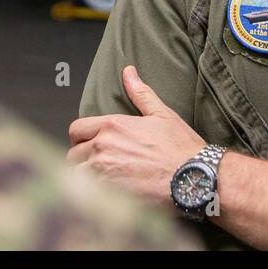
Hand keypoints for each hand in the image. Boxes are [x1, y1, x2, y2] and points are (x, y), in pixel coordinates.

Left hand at [67, 65, 205, 202]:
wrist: (194, 178)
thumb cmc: (181, 147)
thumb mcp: (162, 114)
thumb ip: (140, 93)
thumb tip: (128, 72)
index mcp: (112, 125)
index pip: (76, 129)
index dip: (80, 138)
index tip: (88, 146)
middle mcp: (102, 146)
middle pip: (73, 154)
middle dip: (81, 160)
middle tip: (95, 167)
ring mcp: (103, 171)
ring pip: (75, 175)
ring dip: (84, 178)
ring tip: (98, 182)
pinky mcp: (108, 194)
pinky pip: (85, 195)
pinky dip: (90, 195)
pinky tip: (102, 196)